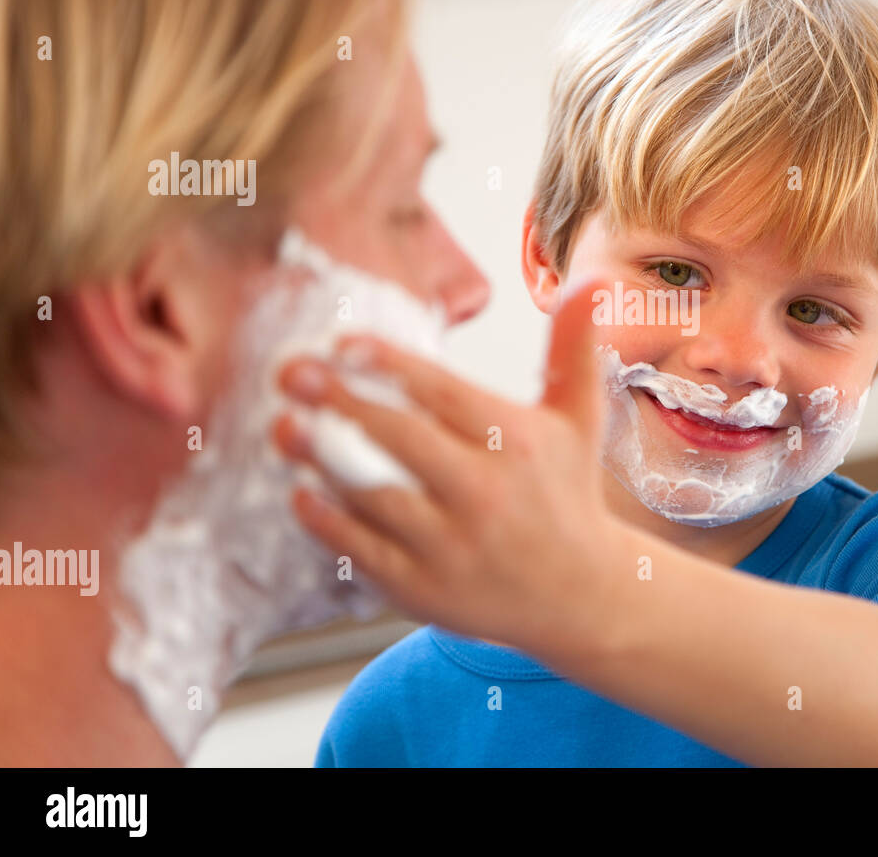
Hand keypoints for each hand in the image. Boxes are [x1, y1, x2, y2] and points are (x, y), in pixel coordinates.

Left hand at [273, 281, 628, 666]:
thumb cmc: (567, 492)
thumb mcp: (579, 419)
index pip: (445, 393)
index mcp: (517, 444)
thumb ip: (574, 347)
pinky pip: (363, 550)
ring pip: (373, 496)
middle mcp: (486, 494)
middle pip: (401, 439)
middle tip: (292, 373)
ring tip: (285, 427)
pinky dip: (327, 521)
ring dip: (321, 460)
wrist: (578, 596)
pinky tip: (304, 490)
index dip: (390, 364)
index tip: (343, 342)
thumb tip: (592, 280)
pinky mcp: (424, 590)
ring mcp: (452, 546)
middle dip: (341, 402)